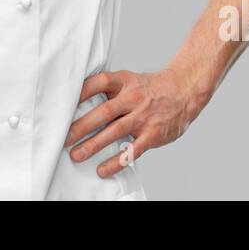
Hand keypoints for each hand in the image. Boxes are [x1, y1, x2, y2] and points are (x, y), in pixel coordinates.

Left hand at [63, 68, 207, 178]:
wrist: (184, 91)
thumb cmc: (151, 89)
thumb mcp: (130, 80)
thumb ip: (109, 90)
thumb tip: (78, 101)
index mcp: (124, 82)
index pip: (100, 83)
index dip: (82, 91)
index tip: (64, 102)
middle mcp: (133, 97)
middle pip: (104, 111)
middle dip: (81, 126)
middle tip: (64, 137)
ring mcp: (143, 116)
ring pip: (115, 131)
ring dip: (94, 145)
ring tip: (76, 155)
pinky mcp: (153, 134)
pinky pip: (132, 150)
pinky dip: (117, 161)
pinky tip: (103, 169)